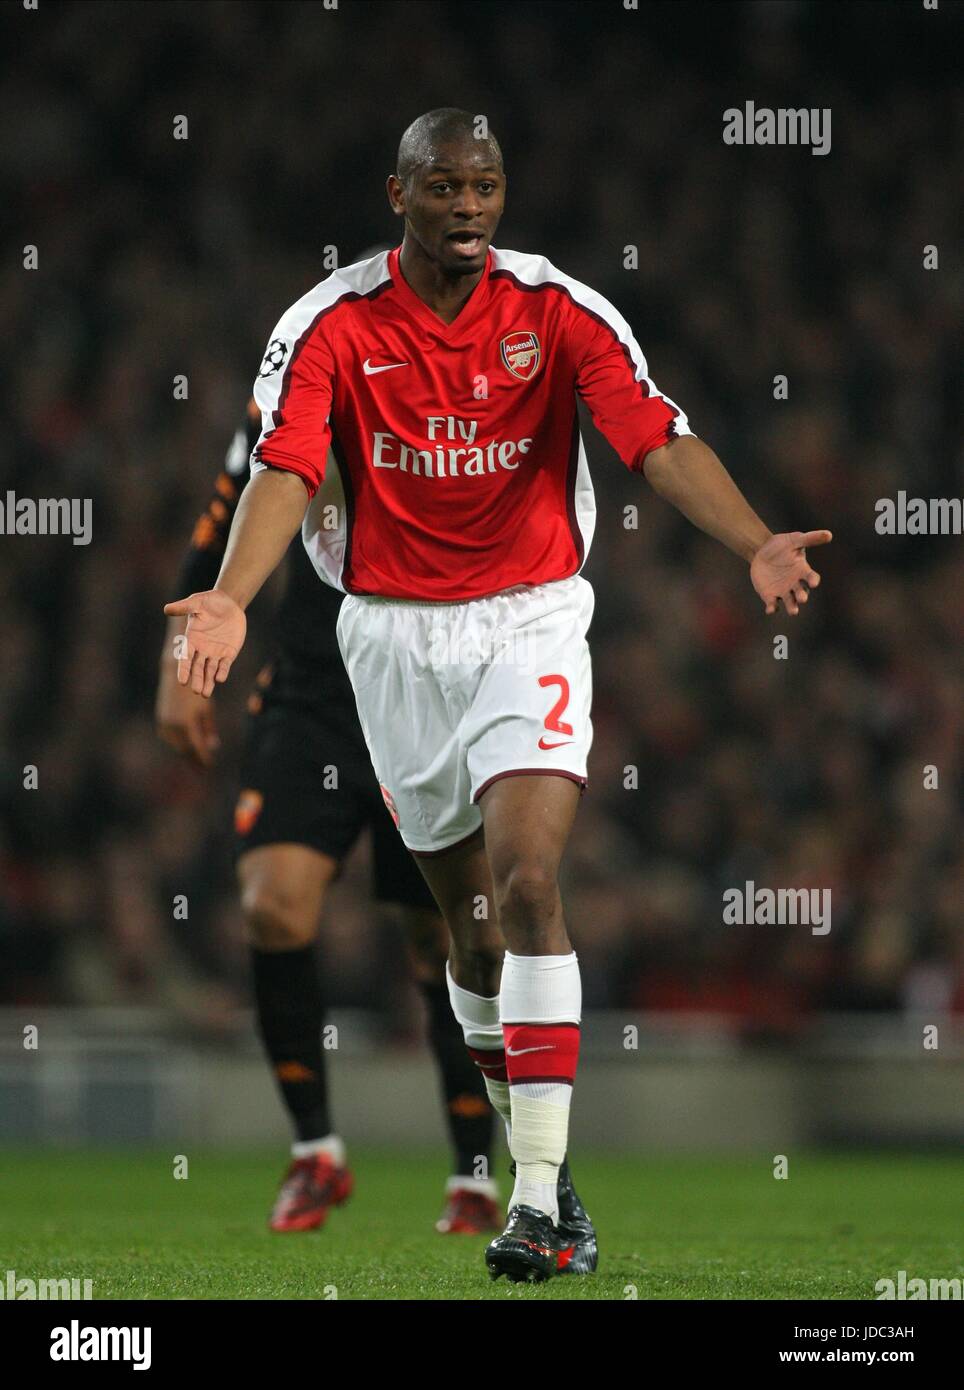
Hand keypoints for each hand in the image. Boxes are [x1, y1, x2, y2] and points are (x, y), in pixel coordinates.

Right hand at [155, 644, 220, 767]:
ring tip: (195, 762)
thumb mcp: (207, 709)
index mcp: (188, 724)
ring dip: (186, 753)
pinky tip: (185, 748)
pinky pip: (171, 738)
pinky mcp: (161, 721)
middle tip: (203, 770)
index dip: (204, 758)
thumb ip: (209, 729)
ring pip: (177, 745)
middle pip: (186, 750)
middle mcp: (174, 727)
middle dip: (194, 760)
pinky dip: (178, 744)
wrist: (177, 675)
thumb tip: (213, 746)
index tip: (209, 766)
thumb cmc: (198, 690)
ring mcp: (165, 724)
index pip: (198, 748)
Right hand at [162, 590, 246, 696]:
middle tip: (196, 691)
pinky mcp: (228, 653)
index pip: (185, 658)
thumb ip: (184, 607)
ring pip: (210, 670)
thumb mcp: (197, 602)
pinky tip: (220, 679)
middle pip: (197, 668)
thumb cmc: (209, 601)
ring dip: (208, 682)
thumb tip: (166, 609)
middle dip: (197, 680)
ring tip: (205, 693)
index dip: (183, 670)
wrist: (229, 603)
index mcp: (191, 639)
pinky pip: (225, 665)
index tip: (182, 681)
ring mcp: (215, 652)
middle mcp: (201, 649)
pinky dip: (222, 672)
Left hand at [750, 530, 831, 615]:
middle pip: (802, 593)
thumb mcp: (795, 540)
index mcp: (803, 571)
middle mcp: (795, 584)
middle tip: (802, 598)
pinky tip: (771, 609)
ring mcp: (783, 591)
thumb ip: (810, 538)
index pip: (811, 578)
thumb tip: (829, 534)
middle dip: (802, 596)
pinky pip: (773, 605)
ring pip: (790, 602)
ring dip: (792, 607)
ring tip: (794, 611)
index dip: (813, 580)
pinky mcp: (770, 596)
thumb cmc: (782, 545)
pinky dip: (772, 608)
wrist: (762, 551)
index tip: (813, 583)